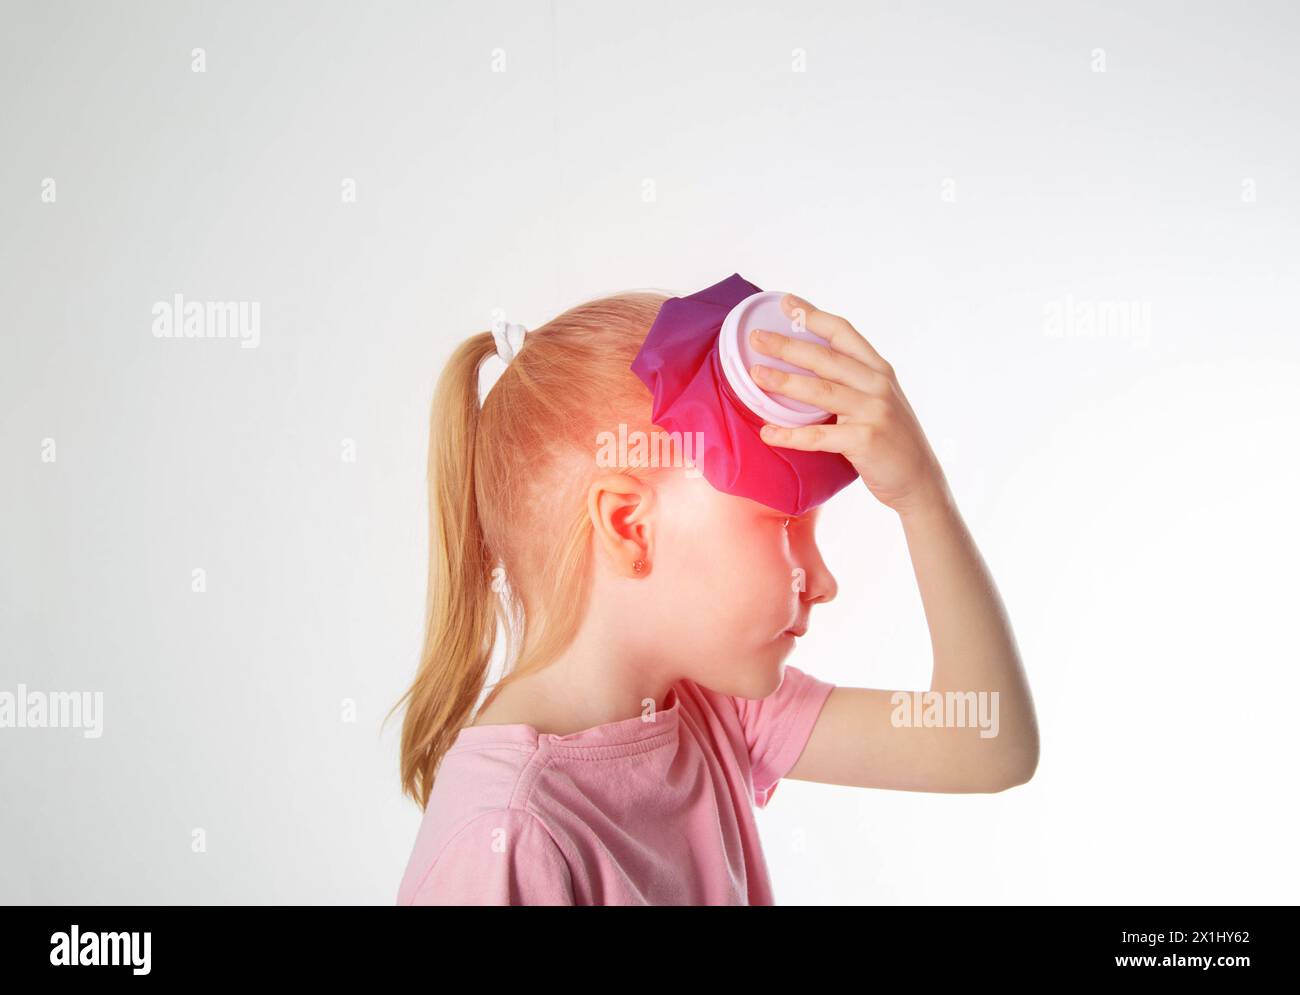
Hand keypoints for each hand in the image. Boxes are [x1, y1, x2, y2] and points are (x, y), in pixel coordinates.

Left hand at [749, 293, 951, 517]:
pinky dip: (791, 435)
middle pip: (825, 358)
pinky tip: (768, 433)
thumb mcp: (880, 400)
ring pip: (820, 391)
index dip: (813, 315)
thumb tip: (807, 366)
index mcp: (879, 370)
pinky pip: (819, 436)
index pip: (843, 333)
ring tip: (755, 375)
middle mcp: (878, 385)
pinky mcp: (865, 440)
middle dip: (787, 345)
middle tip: (756, 338)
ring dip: (784, 382)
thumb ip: (853, 381)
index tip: (785, 302)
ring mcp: (873, 412)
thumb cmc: (892, 440)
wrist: (920, 480)